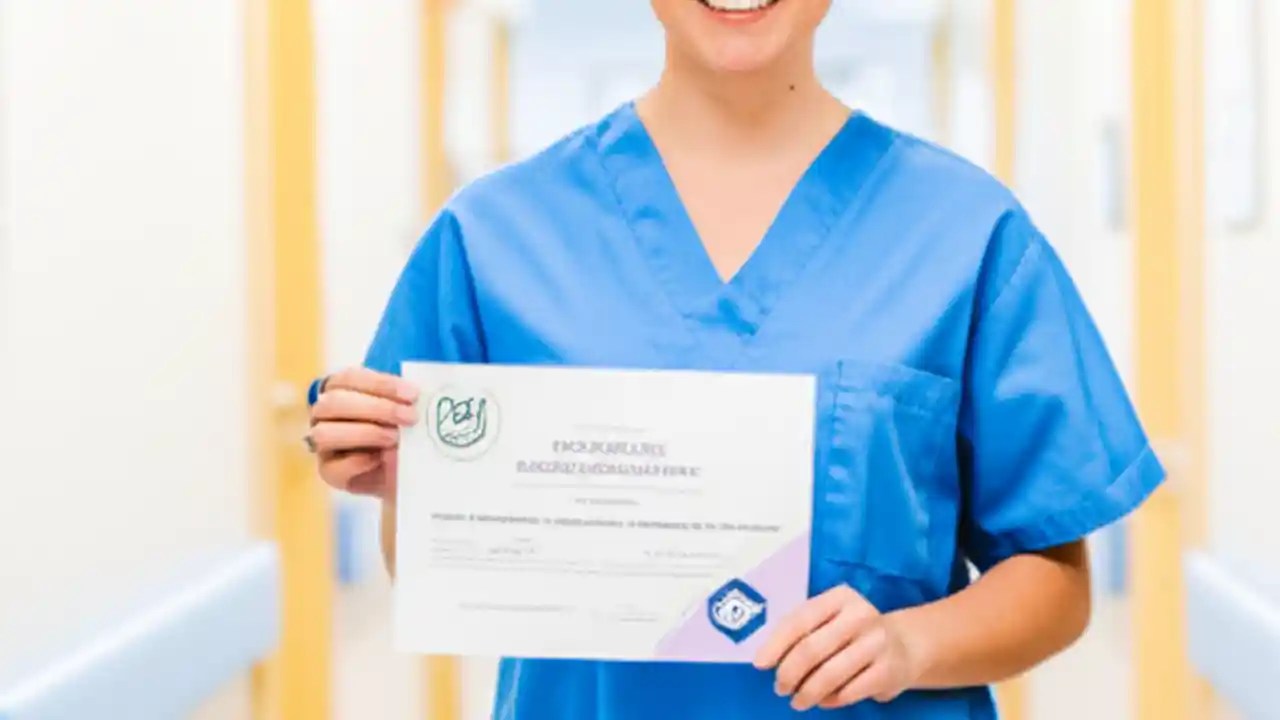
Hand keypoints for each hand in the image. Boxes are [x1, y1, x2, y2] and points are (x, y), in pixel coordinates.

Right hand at [308, 367, 419, 499]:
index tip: (412, 394)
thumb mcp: (404, 408)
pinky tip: (380, 459)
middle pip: (335, 403)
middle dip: (377, 408)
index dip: (381, 384)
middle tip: (410, 417)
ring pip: (325, 433)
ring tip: (396, 438)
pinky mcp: (328, 472)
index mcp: (340, 388)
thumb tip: (412, 399)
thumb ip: (402, 399)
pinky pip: (332, 468)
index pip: (350, 378)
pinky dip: (357, 463)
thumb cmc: (402, 427)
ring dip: (365, 433)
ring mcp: (322, 444)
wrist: (405, 466)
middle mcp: (324, 413)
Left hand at [753, 585, 924, 711]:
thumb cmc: (852, 632)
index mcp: (840, 597)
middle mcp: (861, 615)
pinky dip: (831, 699)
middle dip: (789, 673)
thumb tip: (767, 659)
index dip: (776, 644)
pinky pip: (849, 691)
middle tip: (780, 688)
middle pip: (811, 649)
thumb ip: (803, 631)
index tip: (760, 665)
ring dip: (807, 692)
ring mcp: (877, 642)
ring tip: (798, 701)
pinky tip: (824, 700)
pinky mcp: (889, 670)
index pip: (799, 620)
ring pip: (829, 674)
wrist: (904, 644)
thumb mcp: (830, 619)